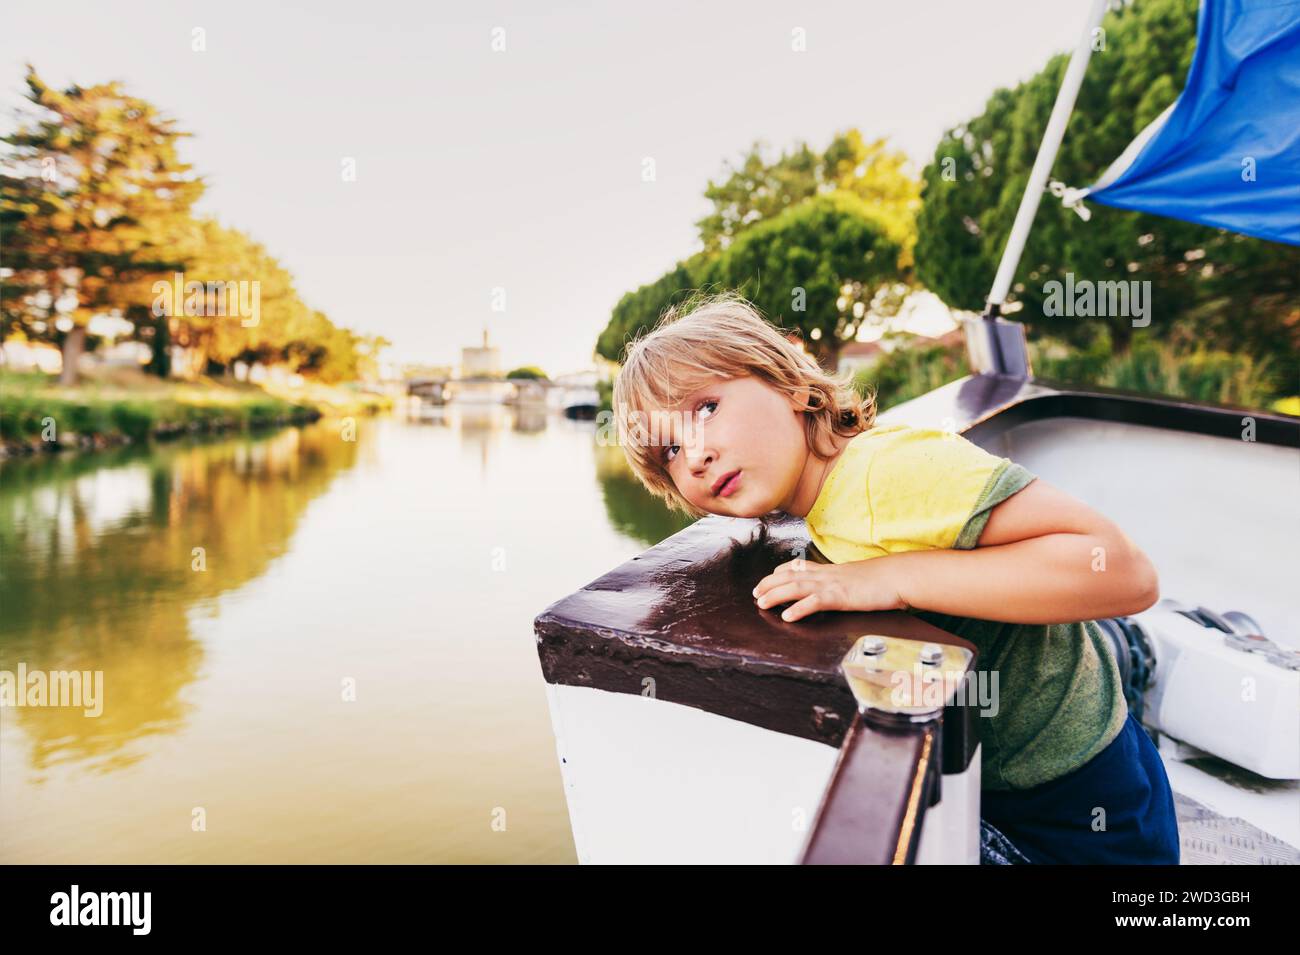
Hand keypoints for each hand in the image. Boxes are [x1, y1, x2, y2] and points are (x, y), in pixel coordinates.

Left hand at [752, 557, 906, 622]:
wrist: (900, 576)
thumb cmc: (885, 579)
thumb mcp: (860, 577)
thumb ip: (847, 582)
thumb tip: (844, 588)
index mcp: (832, 571)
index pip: (801, 566)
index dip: (782, 571)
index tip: (770, 575)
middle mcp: (828, 575)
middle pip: (791, 576)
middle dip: (770, 583)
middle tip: (755, 593)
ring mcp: (833, 585)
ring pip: (796, 587)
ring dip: (776, 594)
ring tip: (761, 603)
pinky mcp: (841, 597)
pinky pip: (815, 602)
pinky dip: (799, 609)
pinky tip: (787, 616)